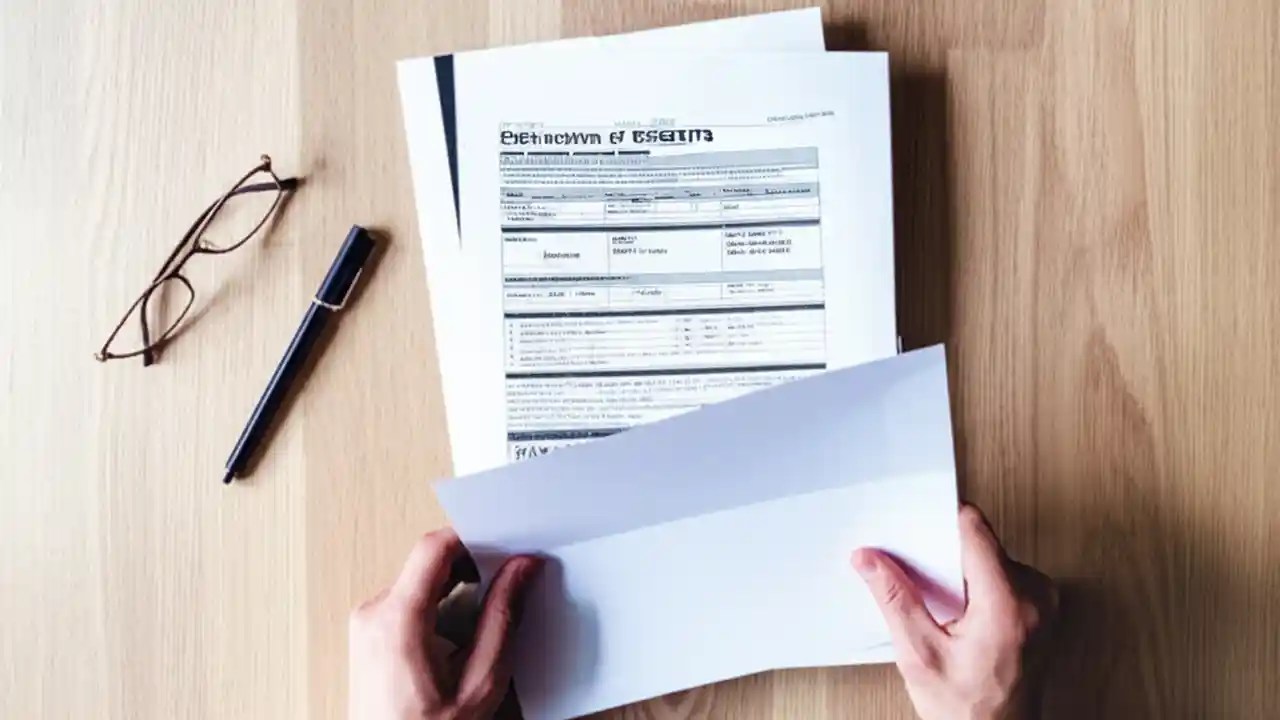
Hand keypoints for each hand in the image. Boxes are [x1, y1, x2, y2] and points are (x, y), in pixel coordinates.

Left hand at [349, 529, 541, 719]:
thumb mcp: (480, 681)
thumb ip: (502, 618)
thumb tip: (521, 569)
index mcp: (399, 619)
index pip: (434, 547)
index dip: (472, 537)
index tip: (503, 544)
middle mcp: (374, 613)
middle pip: (427, 560)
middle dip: (470, 562)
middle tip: (505, 575)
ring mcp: (367, 623)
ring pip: (418, 578)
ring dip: (454, 582)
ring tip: (486, 604)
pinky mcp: (369, 633)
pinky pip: (406, 598)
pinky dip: (437, 600)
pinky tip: (460, 624)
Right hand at [853, 505, 1055, 719]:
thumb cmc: (968, 711)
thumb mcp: (919, 655)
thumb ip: (894, 599)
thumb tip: (869, 559)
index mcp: (1006, 604)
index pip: (975, 530)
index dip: (940, 520)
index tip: (915, 522)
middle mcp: (1034, 597)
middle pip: (981, 544)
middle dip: (945, 555)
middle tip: (920, 580)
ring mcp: (1043, 601)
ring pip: (991, 557)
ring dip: (961, 572)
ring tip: (941, 607)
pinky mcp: (1042, 607)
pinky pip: (1005, 574)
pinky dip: (978, 585)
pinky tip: (959, 613)